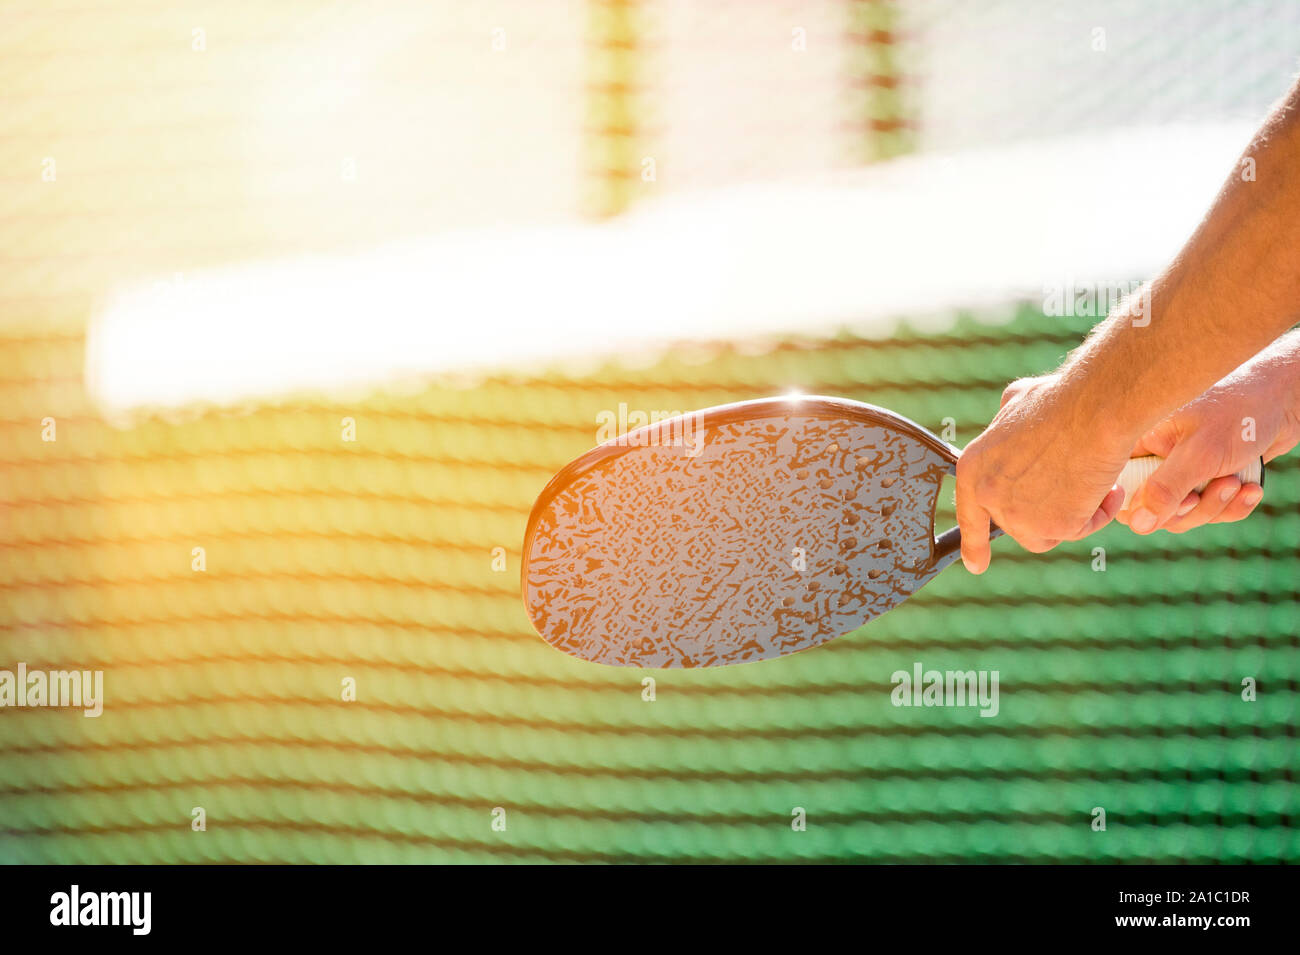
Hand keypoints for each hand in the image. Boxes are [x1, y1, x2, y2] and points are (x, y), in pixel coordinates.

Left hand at [955, 373, 1129, 573]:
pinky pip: (1080, 530)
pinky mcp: (1051, 528)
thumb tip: (1005, 421)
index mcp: (973, 469)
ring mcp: (1018, 516)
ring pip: (1049, 532)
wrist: (1093, 410)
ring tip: (1096, 479)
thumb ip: (1006, 425)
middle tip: (1075, 480)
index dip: (973, 543)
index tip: (975, 565)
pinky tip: (1110, 486)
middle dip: (1048, 508)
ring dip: (1074, 511)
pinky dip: (1099, 512)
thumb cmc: (1062, 399)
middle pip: (1018, 523)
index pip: (970, 515)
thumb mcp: (1016, 402)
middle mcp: (988, 497)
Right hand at [1120, 342, 1299, 533]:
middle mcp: (1157, 457)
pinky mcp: (1208, 476)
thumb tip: (1138, 525)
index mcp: (1141, 443)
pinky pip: (1211, 509)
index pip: (1125, 490)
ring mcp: (1184, 468)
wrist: (1285, 395)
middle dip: (1196, 508)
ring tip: (1240, 482)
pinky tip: (1251, 487)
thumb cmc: (1239, 411)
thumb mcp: (1200, 454)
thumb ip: (1166, 490)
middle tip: (1223, 486)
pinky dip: (1234, 504)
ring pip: (1187, 513)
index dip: (1146, 507)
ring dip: (1218, 505)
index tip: (1183, 499)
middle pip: (1158, 509)